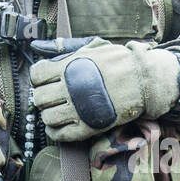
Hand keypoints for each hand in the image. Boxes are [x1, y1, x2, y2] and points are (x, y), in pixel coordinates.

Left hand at [29, 38, 179, 142]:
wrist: (143, 80)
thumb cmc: (117, 62)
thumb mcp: (90, 47)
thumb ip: (63, 47)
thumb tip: (36, 45)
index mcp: (69, 67)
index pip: (37, 75)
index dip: (39, 78)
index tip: (46, 80)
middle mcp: (71, 88)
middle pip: (40, 98)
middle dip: (43, 97)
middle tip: (53, 96)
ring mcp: (80, 109)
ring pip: (48, 117)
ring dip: (49, 115)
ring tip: (58, 110)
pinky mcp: (89, 126)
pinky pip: (61, 134)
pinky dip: (55, 132)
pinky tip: (59, 125)